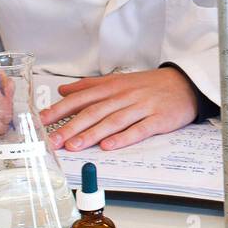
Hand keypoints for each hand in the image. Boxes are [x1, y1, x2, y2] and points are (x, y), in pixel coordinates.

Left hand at [39, 68, 197, 151]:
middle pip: (94, 111)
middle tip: (53, 140)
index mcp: (112, 87)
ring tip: (74, 146)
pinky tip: (108, 146)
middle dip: (71, 126)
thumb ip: (89, 87)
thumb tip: (63, 91)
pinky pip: (138, 129)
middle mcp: (124, 96)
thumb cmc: (149, 85)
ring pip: (112, 121)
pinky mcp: (158, 119)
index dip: (61, 109)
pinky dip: (123, 138)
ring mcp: (141, 107)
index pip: (81, 98)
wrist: (184, 84)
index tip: (43, 121)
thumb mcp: (118, 81)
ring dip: (92, 134)